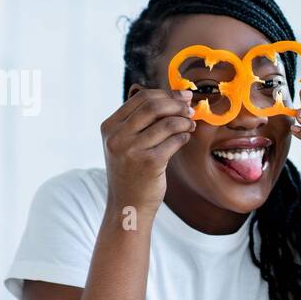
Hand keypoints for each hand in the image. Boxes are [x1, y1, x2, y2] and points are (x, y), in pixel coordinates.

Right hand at [101, 87, 194, 211]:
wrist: (128, 205)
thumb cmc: (131, 171)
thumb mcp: (125, 143)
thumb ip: (142, 121)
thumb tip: (177, 97)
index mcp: (109, 127)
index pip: (140, 98)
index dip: (166, 94)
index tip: (182, 96)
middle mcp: (117, 137)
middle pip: (153, 106)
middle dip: (177, 104)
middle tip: (190, 109)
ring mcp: (131, 150)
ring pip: (167, 123)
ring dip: (184, 121)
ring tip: (190, 125)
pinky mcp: (149, 163)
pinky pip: (174, 140)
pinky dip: (184, 136)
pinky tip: (185, 138)